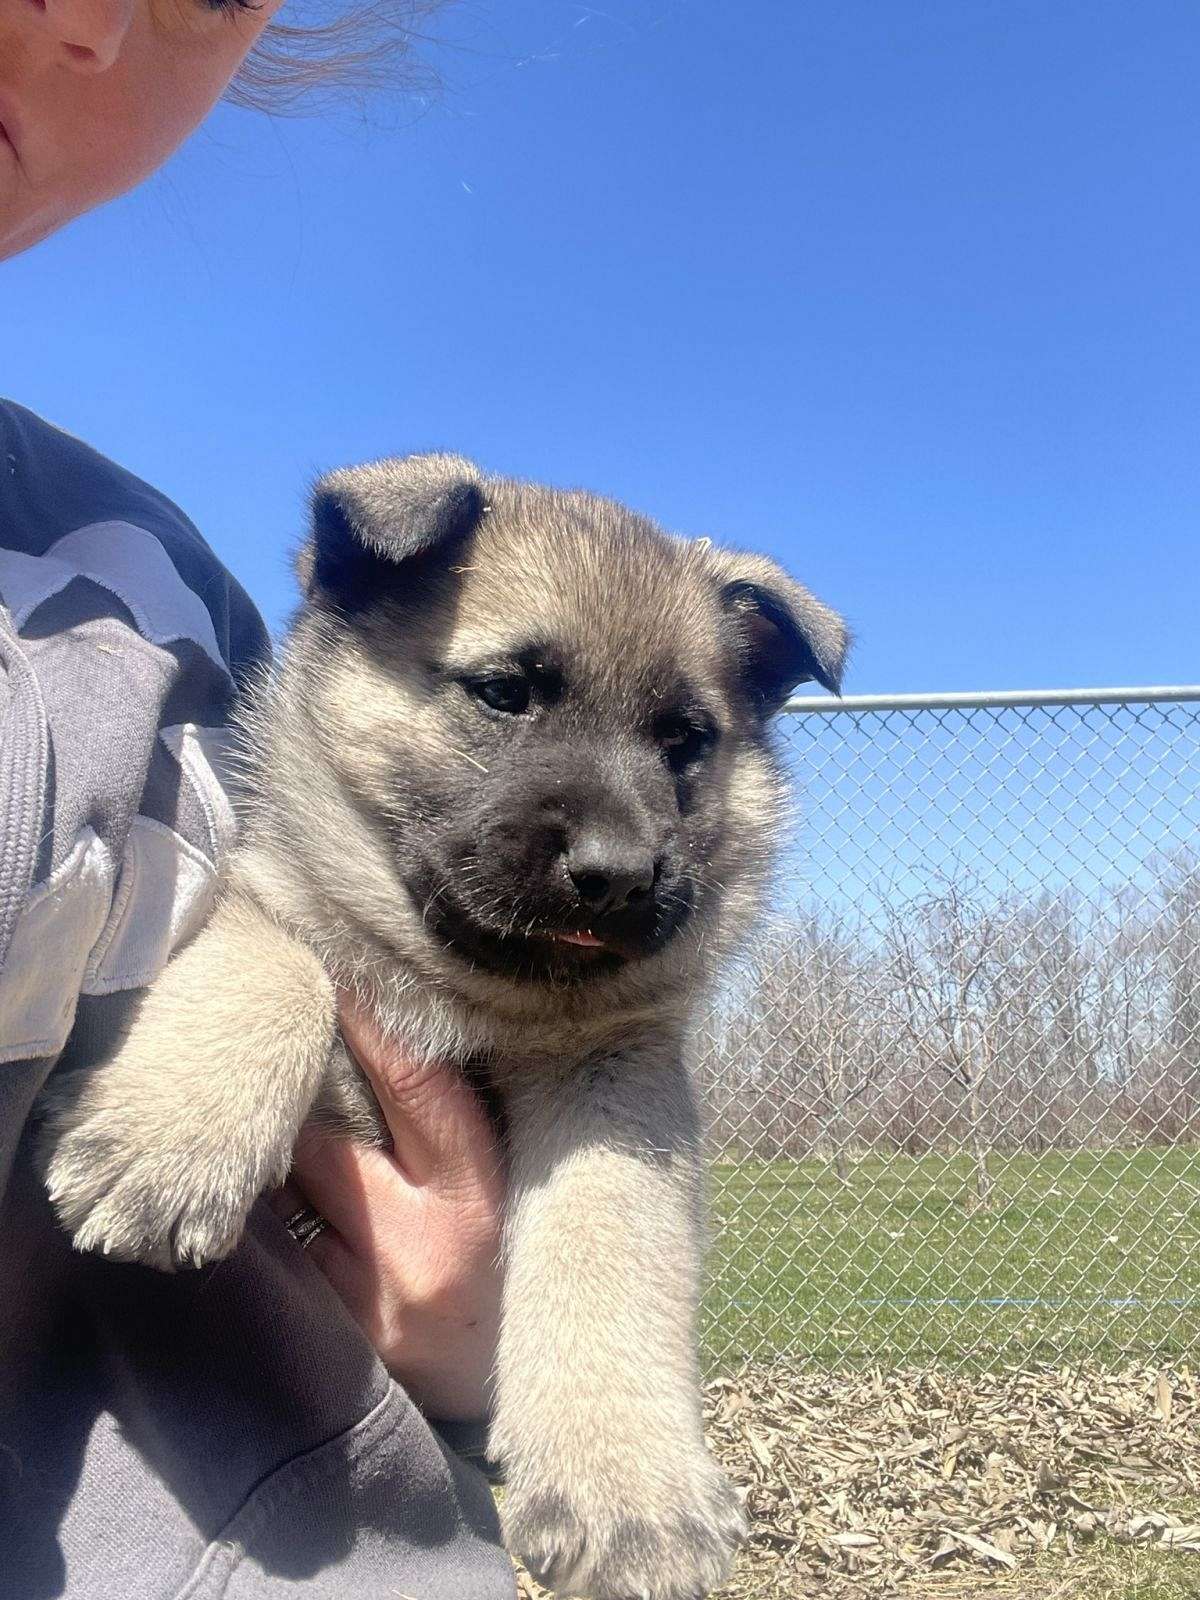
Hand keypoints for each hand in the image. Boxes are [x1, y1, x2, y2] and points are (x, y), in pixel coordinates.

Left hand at [270, 991, 504, 1420]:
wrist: (502, 1395)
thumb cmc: (513, 1270)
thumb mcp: (506, 1194)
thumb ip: (465, 1130)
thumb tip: (419, 1037)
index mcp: (481, 1196)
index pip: (423, 1094)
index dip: (379, 1033)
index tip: (343, 978)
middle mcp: (421, 1242)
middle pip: (331, 1139)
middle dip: (302, 1087)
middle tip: (275, 1030)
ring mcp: (367, 1291)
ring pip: (292, 1192)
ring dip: (276, 1146)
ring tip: (249, 1101)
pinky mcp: (330, 1325)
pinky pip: (282, 1245)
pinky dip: (272, 1206)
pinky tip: (252, 1180)